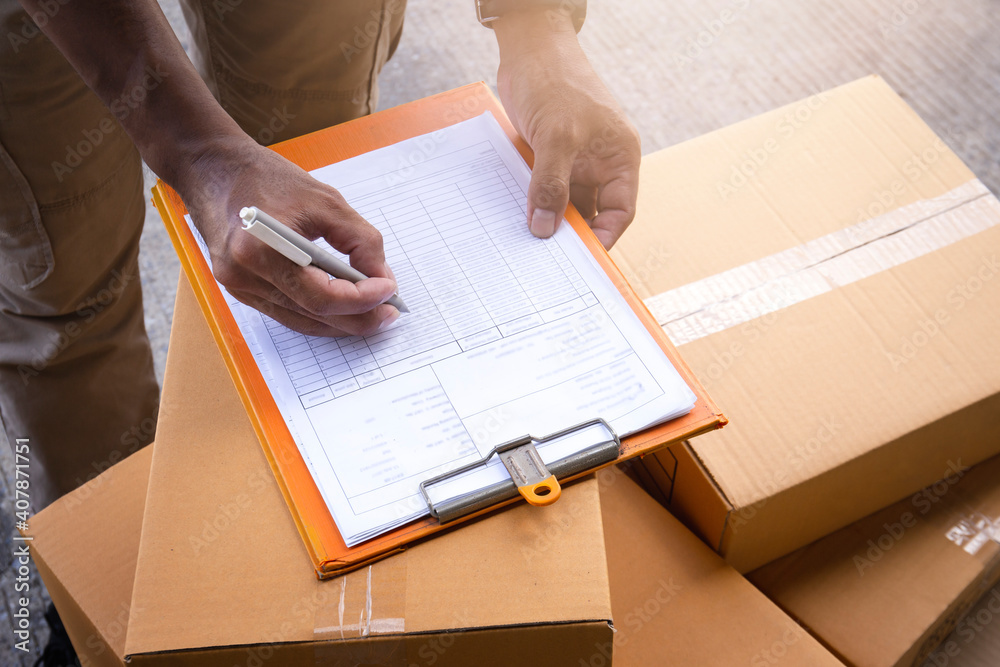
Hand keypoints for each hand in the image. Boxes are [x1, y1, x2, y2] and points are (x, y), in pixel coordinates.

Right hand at [177, 136, 400, 336]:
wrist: (214, 168)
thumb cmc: (266, 177)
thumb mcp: (326, 200)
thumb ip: (361, 240)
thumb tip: (381, 278)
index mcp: (260, 250)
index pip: (321, 296)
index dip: (362, 300)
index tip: (390, 291)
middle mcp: (244, 276)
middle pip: (312, 315)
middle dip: (358, 318)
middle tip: (389, 314)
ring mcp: (238, 286)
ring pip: (301, 321)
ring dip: (340, 322)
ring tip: (373, 314)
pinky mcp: (239, 288)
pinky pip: (286, 313)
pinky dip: (317, 314)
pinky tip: (342, 309)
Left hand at [494, 10, 640, 248]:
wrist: (529, 48)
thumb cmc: (555, 81)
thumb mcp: (556, 136)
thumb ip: (551, 185)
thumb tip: (544, 229)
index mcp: (619, 157)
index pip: (620, 210)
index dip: (604, 236)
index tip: (581, 259)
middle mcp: (601, 161)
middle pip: (592, 211)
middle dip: (572, 234)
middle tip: (549, 260)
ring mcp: (574, 159)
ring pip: (565, 202)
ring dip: (549, 219)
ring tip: (530, 243)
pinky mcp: (549, 155)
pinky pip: (544, 188)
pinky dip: (533, 202)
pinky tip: (517, 217)